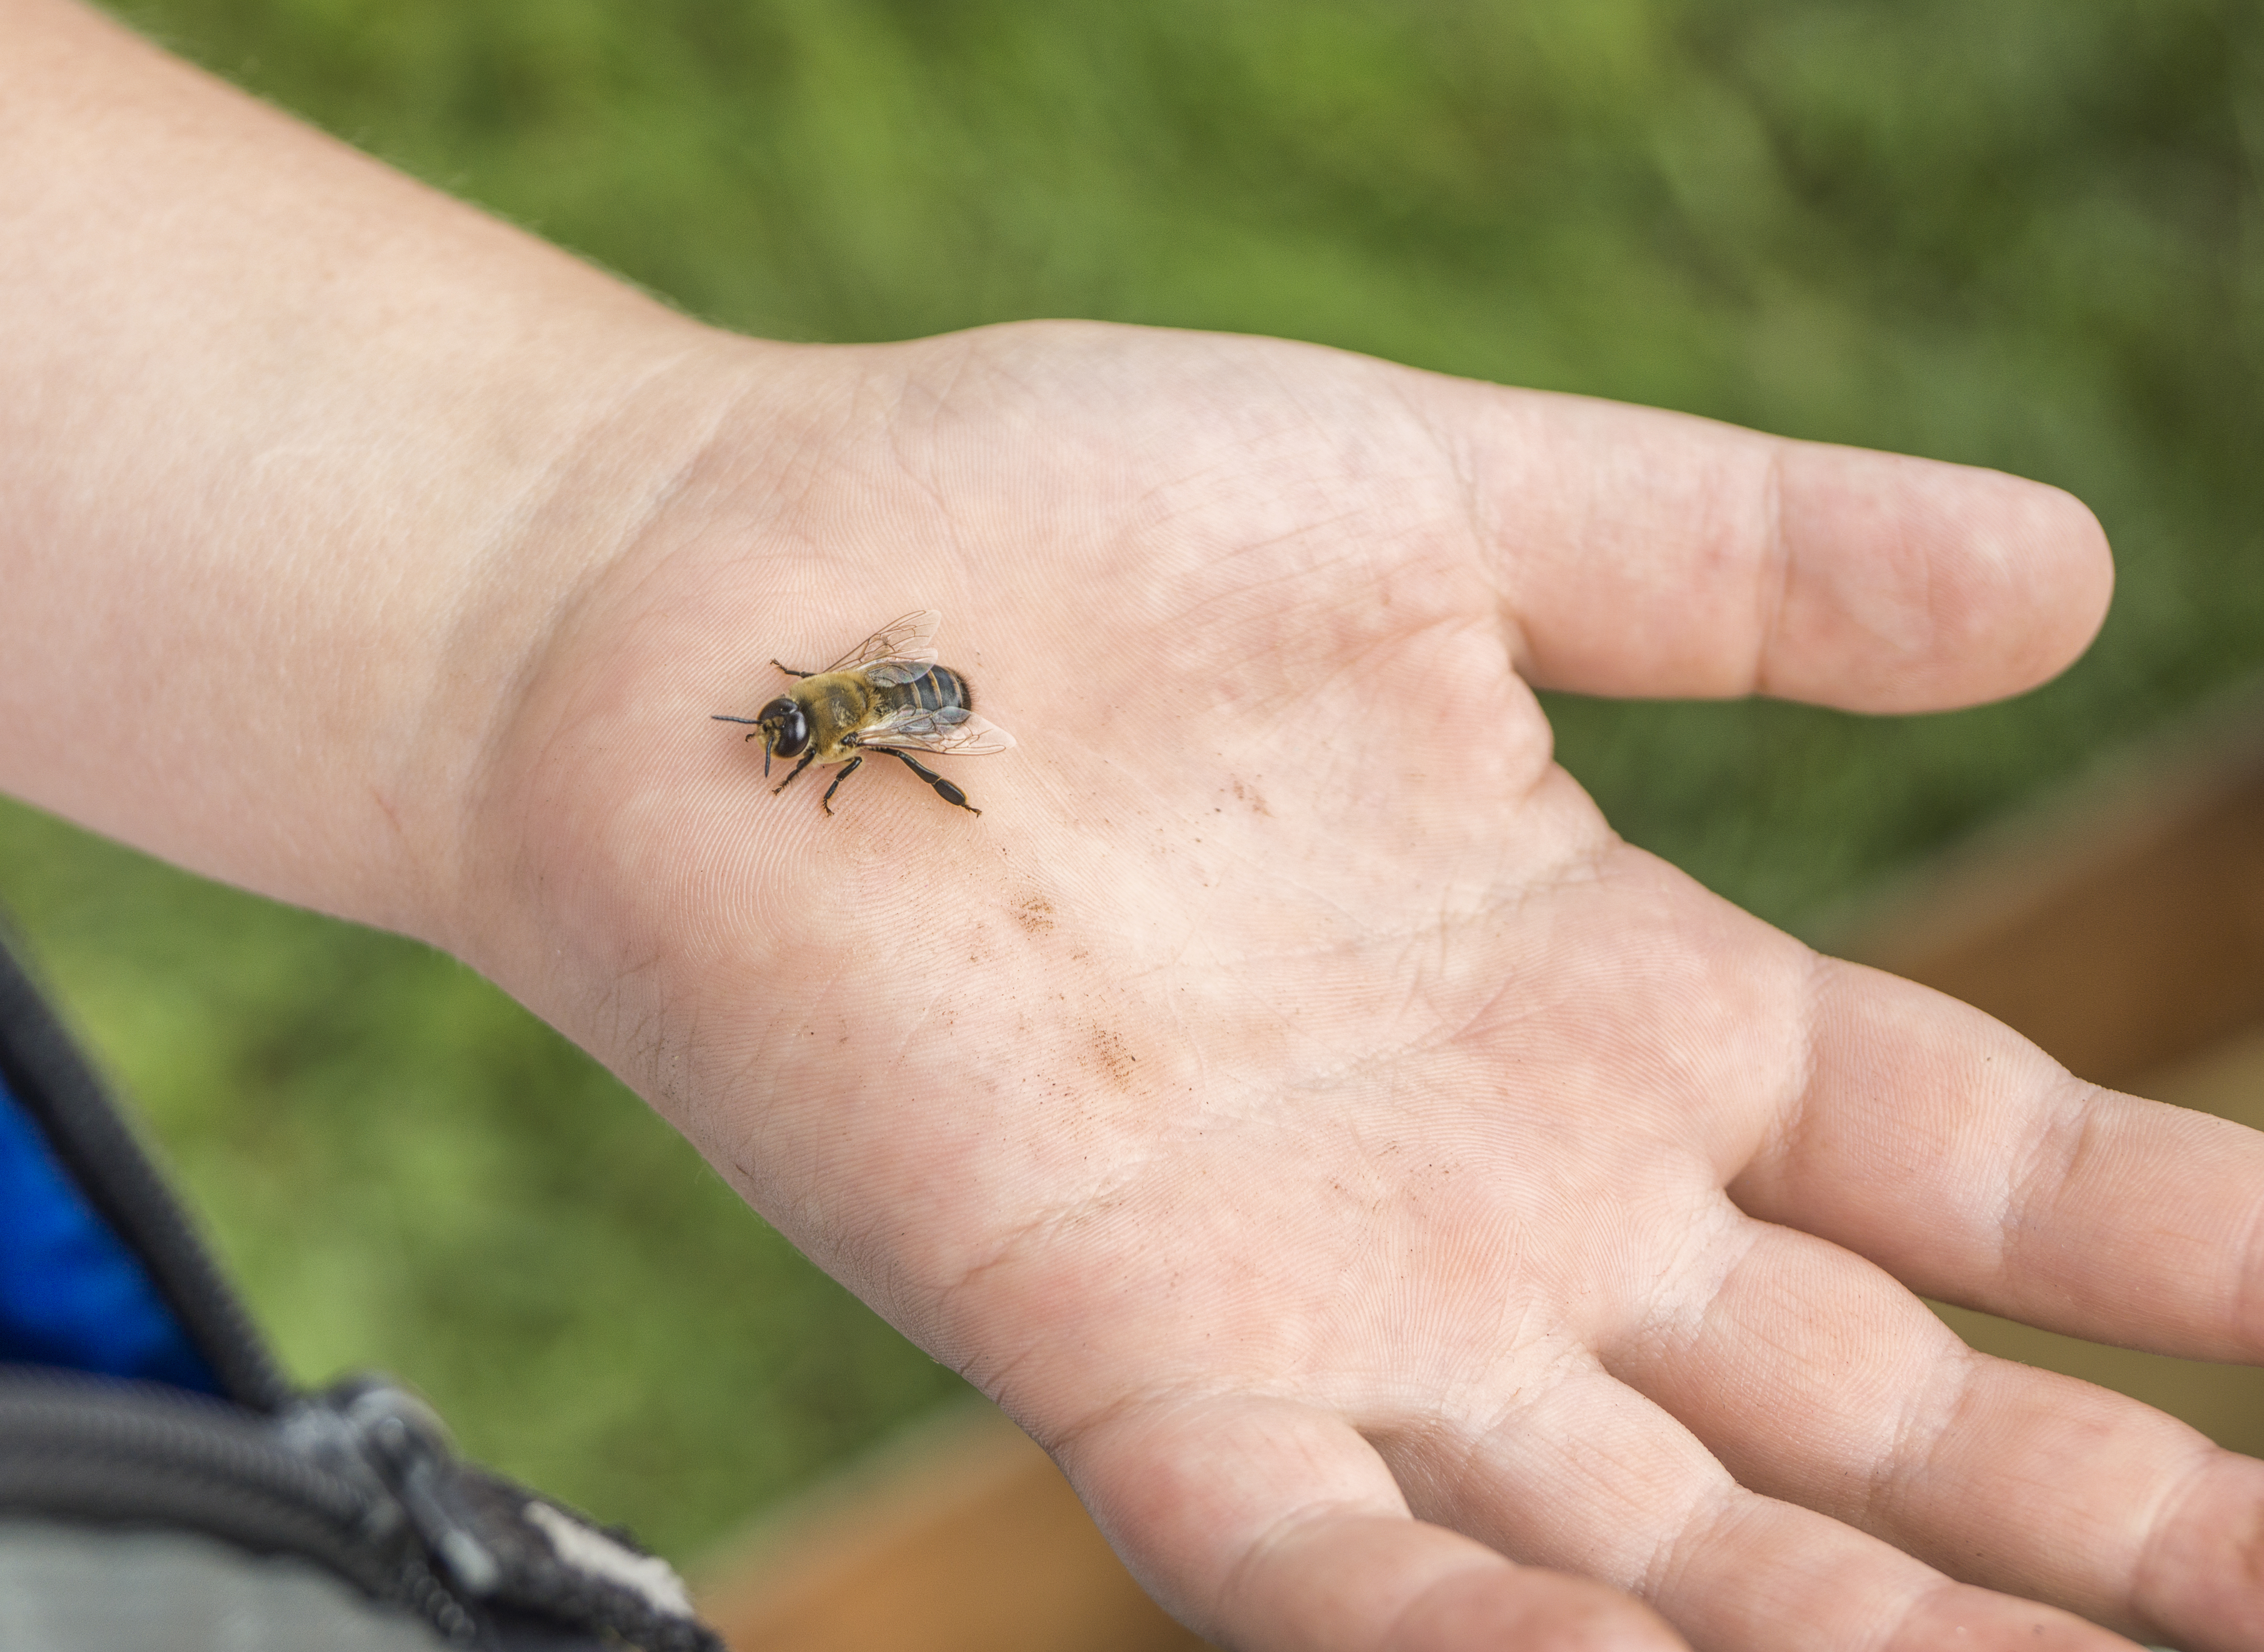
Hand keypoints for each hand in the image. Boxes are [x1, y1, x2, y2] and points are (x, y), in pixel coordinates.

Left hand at [459, 322, 2261, 1649]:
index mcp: (1602, 995)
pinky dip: (1492, 1647)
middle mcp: (1495, 1192)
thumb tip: (2079, 570)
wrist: (711, 597)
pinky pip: (1332, 1567)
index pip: (1968, 1168)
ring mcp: (1317, 1296)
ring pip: (1649, 1545)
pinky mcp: (1114, 1344)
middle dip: (2084, 1516)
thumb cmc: (1042, 515)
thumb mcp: (1449, 505)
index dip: (2175, 1252)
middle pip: (1859, 1414)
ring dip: (1856, 1636)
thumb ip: (1745, 558)